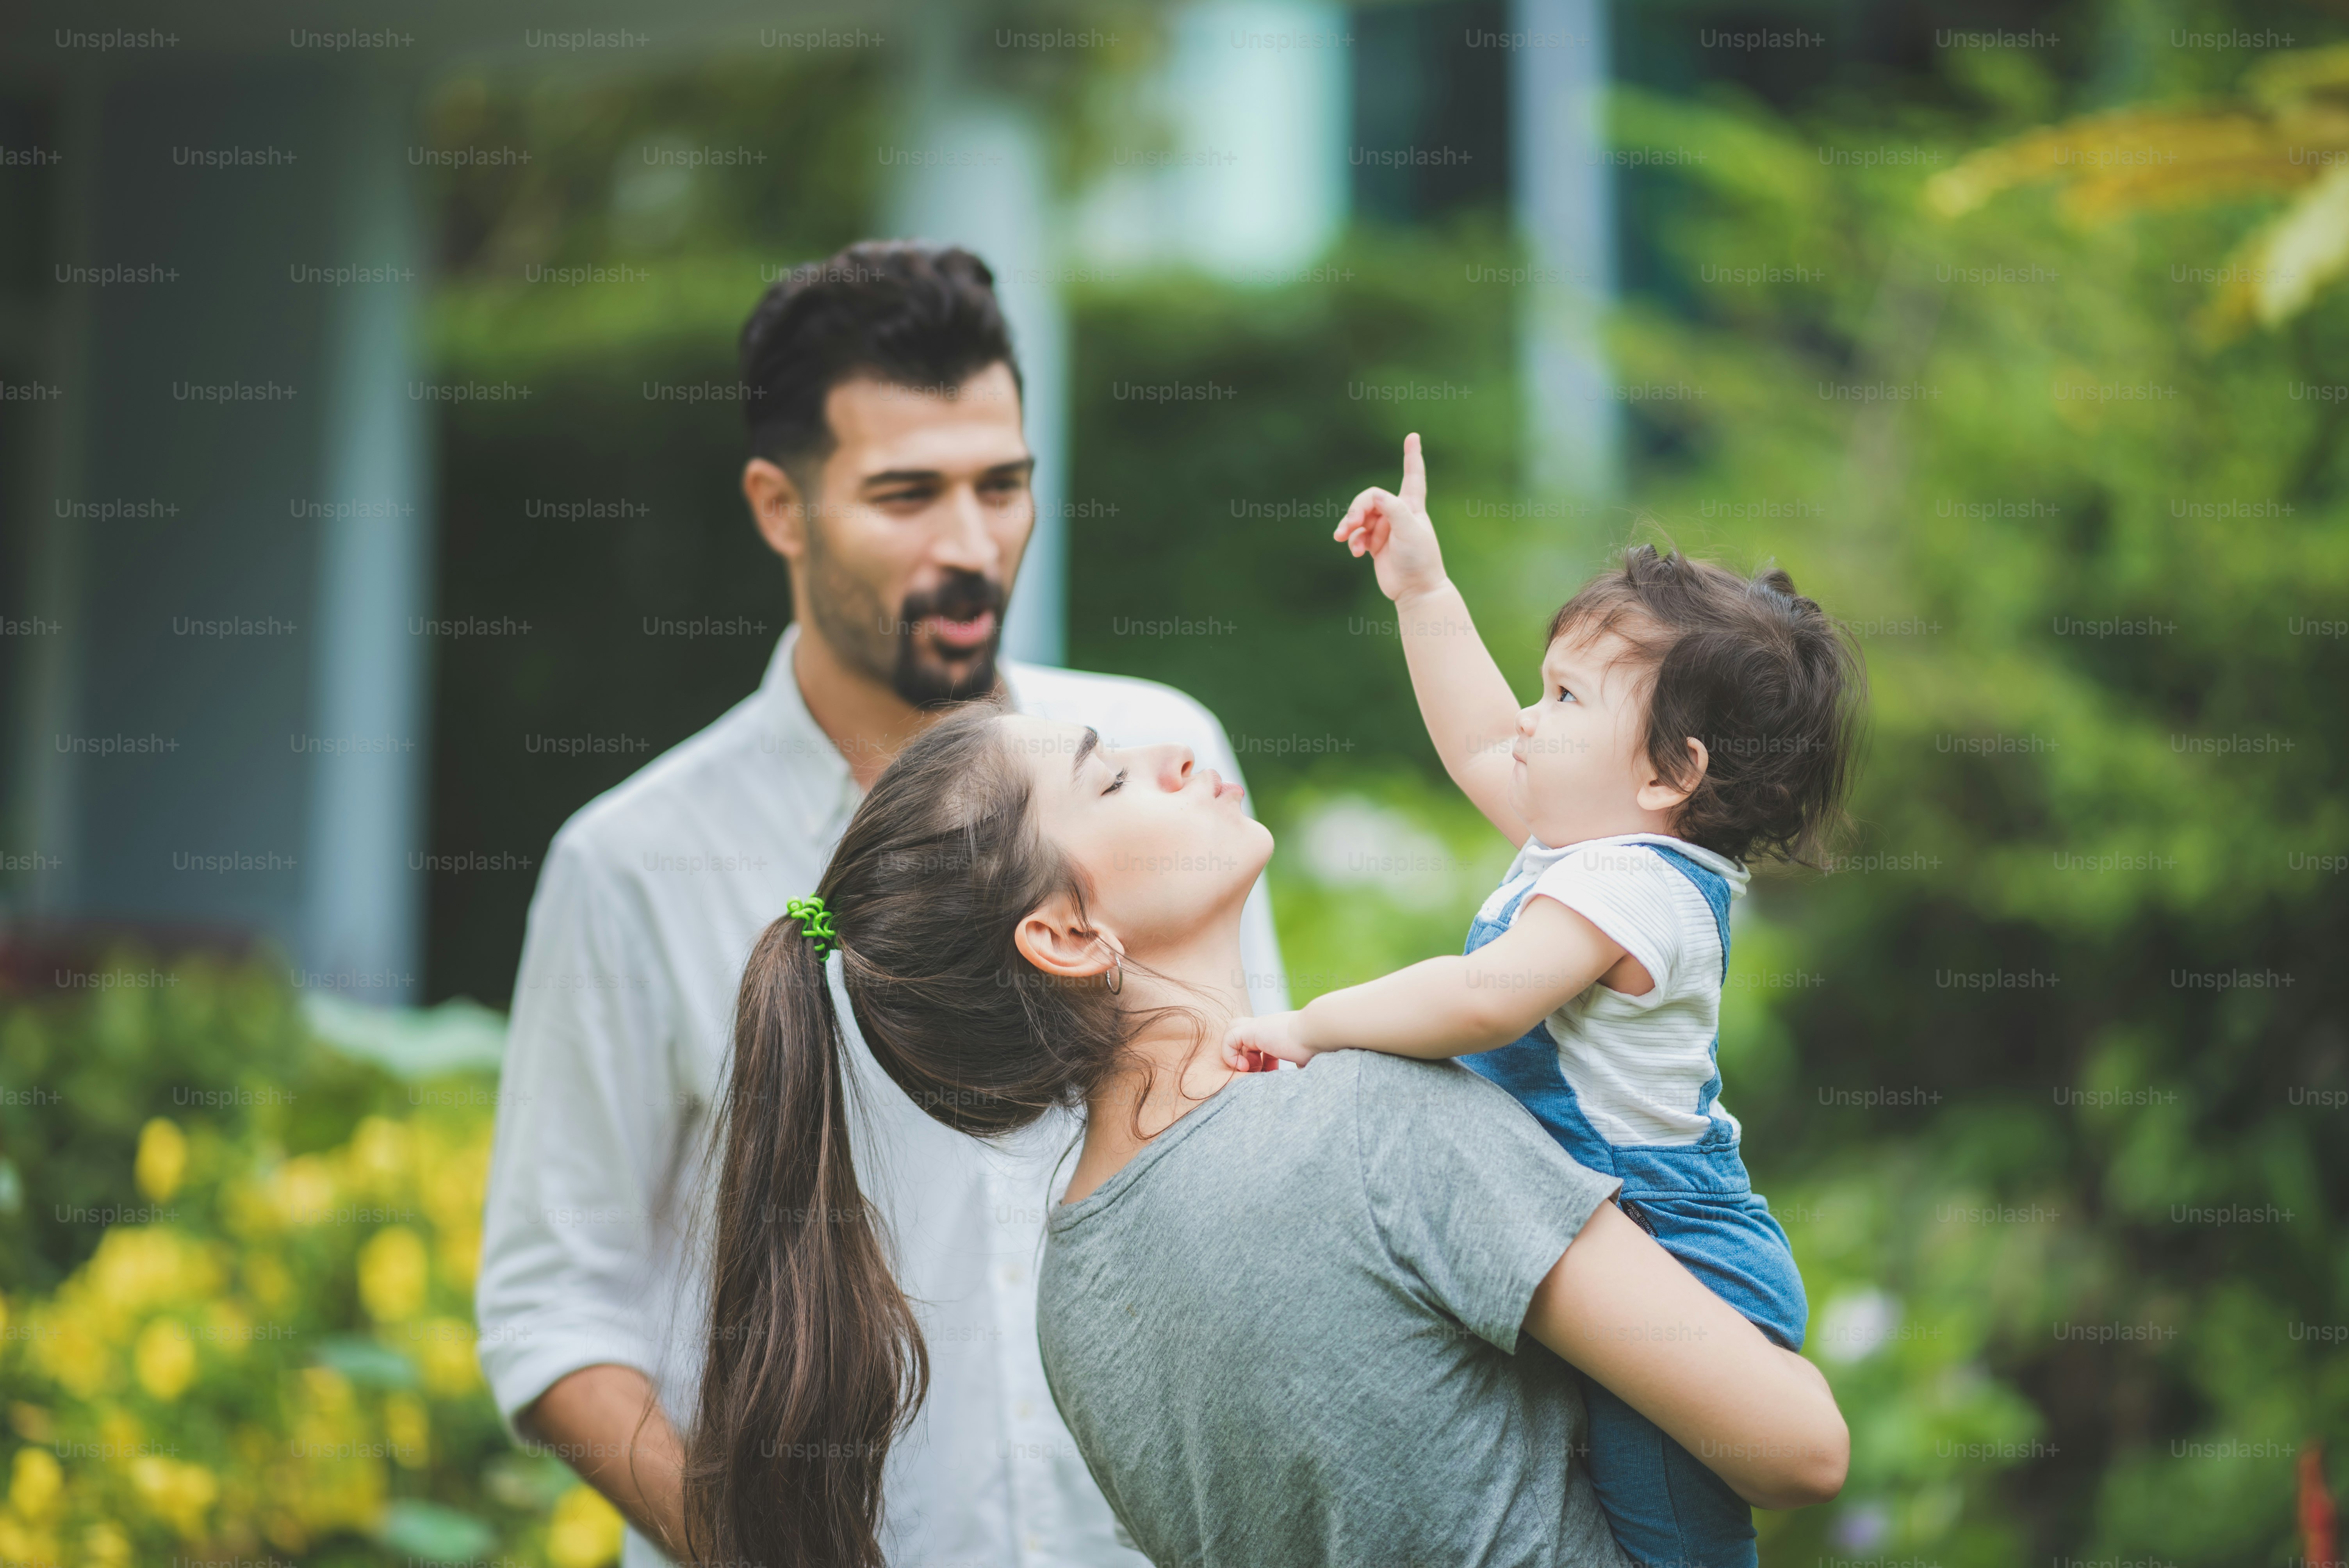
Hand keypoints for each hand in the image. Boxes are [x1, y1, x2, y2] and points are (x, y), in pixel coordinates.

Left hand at [1221, 1010, 1314, 1070]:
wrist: (1320, 1032)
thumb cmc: (1319, 1047)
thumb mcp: (1308, 1059)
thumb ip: (1300, 1064)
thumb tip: (1302, 1076)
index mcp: (1280, 1034)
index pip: (1259, 1045)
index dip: (1261, 1062)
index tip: (1271, 1074)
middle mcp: (1268, 1028)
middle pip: (1242, 1037)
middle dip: (1245, 1057)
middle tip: (1257, 1072)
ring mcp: (1259, 1027)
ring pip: (1233, 1034)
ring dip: (1236, 1055)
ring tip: (1249, 1069)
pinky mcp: (1252, 1029)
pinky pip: (1228, 1039)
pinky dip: (1230, 1055)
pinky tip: (1246, 1067)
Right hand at [1335, 432, 1446, 604]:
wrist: (1416, 590)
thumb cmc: (1419, 559)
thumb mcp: (1409, 531)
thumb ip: (1393, 509)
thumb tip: (1375, 494)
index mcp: (1412, 506)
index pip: (1413, 475)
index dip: (1412, 456)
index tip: (1413, 436)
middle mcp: (1398, 514)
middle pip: (1370, 499)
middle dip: (1357, 509)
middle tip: (1350, 525)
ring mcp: (1385, 529)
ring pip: (1360, 517)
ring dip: (1350, 525)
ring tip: (1343, 537)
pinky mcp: (1374, 545)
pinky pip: (1357, 536)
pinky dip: (1353, 542)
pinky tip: (1356, 553)